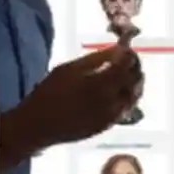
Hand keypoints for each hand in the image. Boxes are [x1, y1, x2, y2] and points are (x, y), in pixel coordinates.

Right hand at [17, 46, 142, 145]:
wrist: (38, 126)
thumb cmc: (49, 93)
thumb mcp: (69, 69)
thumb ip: (96, 58)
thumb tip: (117, 49)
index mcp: (101, 83)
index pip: (127, 64)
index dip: (130, 54)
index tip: (127, 48)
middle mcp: (112, 100)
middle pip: (135, 80)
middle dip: (135, 67)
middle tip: (129, 60)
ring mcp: (113, 115)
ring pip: (135, 96)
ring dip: (135, 83)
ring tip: (127, 74)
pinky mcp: (109, 125)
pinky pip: (127, 108)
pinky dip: (129, 97)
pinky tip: (121, 91)